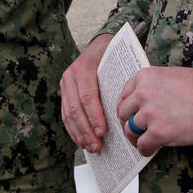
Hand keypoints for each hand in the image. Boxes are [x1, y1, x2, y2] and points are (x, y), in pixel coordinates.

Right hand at [60, 33, 111, 152]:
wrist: (100, 44)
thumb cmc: (113, 57)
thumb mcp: (118, 63)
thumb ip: (119, 83)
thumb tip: (128, 110)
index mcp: (83, 68)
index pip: (87, 97)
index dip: (94, 117)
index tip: (103, 133)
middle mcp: (70, 76)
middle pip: (76, 109)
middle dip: (86, 131)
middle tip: (97, 146)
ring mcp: (65, 84)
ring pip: (68, 114)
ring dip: (79, 134)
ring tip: (90, 147)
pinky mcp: (64, 92)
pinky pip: (66, 115)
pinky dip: (73, 130)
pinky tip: (81, 141)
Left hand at [116, 67, 192, 156]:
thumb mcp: (171, 75)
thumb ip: (154, 86)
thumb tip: (144, 102)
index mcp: (145, 77)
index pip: (124, 95)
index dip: (126, 108)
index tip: (129, 115)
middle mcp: (143, 94)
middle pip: (123, 113)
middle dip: (128, 123)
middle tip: (135, 131)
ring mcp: (149, 114)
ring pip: (131, 130)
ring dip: (137, 138)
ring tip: (145, 141)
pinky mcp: (159, 132)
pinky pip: (142, 145)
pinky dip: (146, 149)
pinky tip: (152, 150)